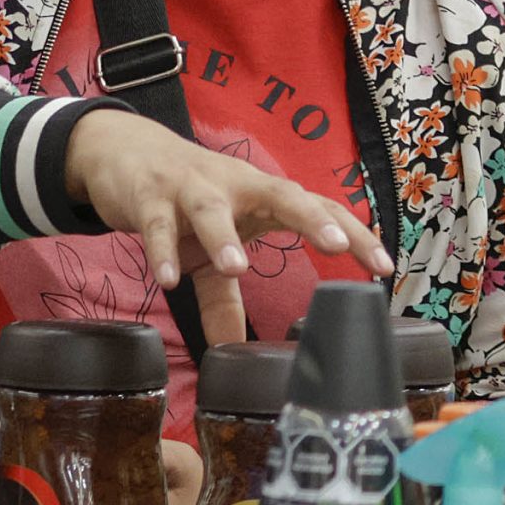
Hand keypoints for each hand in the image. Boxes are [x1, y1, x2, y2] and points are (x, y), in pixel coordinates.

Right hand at [65, 107, 392, 346]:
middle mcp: (234, 185)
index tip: (383, 266)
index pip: (316, 206)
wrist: (121, 151)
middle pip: (280, 192)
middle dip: (310, 216)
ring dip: (222, 237)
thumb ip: (223, 299)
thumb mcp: (208, 249)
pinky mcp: (148, 194)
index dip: (351, 231)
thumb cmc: (183, 199)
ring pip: (210, 208)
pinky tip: (168, 278)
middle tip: (338, 246)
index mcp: (260, 195)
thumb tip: (231, 353)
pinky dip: (162, 250)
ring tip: (237, 268)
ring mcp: (189, 186)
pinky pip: (157, 224)